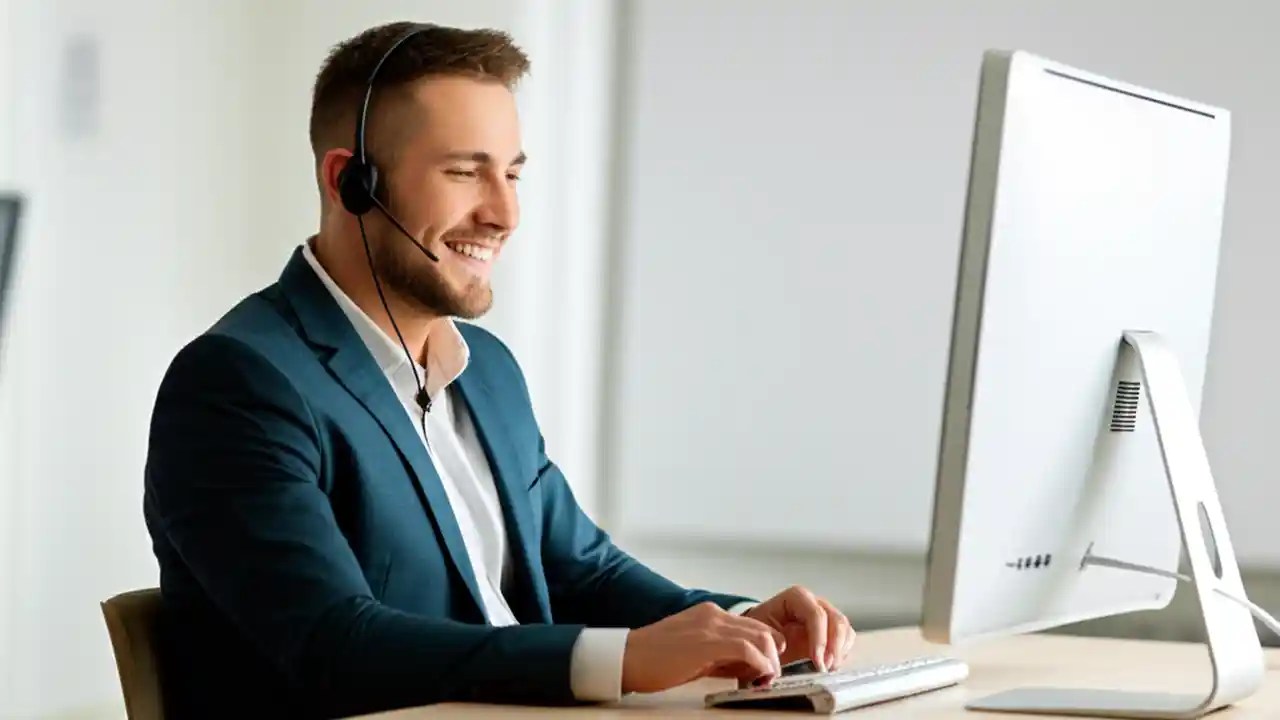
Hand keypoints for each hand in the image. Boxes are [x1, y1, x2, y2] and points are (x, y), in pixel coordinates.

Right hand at [621, 601, 787, 692]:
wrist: (628, 657)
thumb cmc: (655, 658)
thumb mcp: (695, 652)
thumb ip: (720, 655)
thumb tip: (745, 669)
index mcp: (710, 614)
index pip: (753, 624)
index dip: (767, 645)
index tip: (769, 665)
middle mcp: (713, 614)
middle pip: (762, 628)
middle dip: (774, 653)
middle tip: (773, 675)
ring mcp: (710, 626)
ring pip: (760, 636)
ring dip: (770, 660)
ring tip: (768, 678)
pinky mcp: (707, 643)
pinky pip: (746, 649)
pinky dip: (760, 664)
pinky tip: (759, 676)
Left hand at [743, 585, 853, 671]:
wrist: (759, 635)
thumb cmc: (759, 632)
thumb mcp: (759, 633)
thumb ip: (770, 639)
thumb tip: (782, 650)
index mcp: (795, 598)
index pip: (816, 614)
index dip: (819, 638)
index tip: (817, 661)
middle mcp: (814, 602)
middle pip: (836, 620)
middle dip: (833, 646)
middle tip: (824, 668)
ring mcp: (825, 614)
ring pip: (844, 628)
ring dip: (839, 650)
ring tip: (827, 668)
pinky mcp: (830, 629)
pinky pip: (846, 638)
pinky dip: (842, 652)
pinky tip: (830, 665)